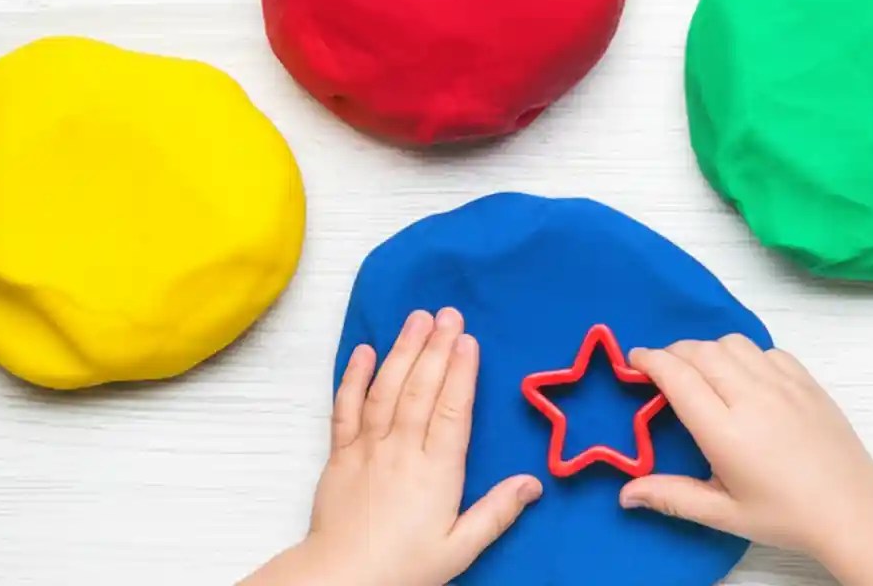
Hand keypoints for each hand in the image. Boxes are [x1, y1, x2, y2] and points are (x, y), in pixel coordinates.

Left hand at [240, 308, 542, 585]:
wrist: (342, 580)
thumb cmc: (404, 568)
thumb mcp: (460, 548)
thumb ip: (496, 512)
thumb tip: (533, 483)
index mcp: (437, 472)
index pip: (452, 411)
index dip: (460, 372)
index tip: (467, 340)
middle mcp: (402, 451)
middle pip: (420, 389)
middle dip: (435, 347)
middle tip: (447, 314)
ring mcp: (367, 449)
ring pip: (386, 390)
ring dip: (402, 351)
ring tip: (416, 319)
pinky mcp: (340, 455)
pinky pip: (345, 408)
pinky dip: (354, 378)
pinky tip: (365, 351)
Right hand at [620, 336, 872, 585]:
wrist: (853, 510)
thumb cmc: (785, 515)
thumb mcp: (724, 513)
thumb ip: (673, 497)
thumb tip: (625, 494)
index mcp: (726, 431)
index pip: (678, 376)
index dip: (650, 361)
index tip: (634, 360)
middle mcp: (752, 398)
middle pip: (701, 351)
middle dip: (674, 352)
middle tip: (662, 369)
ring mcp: (783, 385)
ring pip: (733, 343)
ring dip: (709, 350)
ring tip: (702, 371)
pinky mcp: (806, 381)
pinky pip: (766, 350)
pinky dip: (745, 355)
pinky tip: (744, 378)